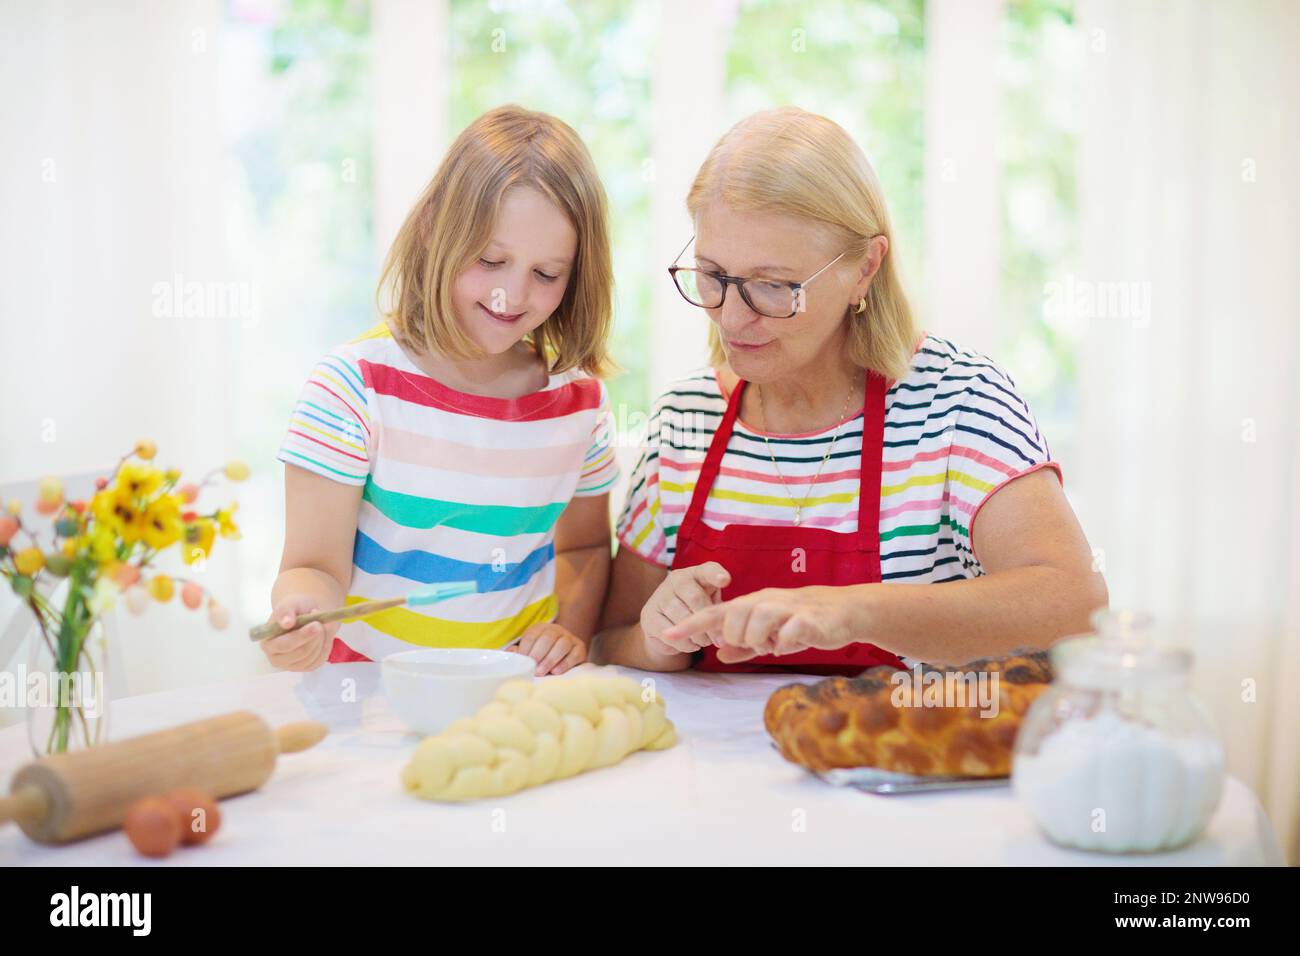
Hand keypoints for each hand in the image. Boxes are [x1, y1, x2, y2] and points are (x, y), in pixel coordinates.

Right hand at [260, 594, 337, 670]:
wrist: (305, 614)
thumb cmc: (294, 609)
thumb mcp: (290, 604)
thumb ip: (286, 611)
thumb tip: (286, 622)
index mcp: (268, 643)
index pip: (284, 645)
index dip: (301, 636)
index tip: (316, 625)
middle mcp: (277, 658)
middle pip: (301, 652)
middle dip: (315, 637)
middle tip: (321, 622)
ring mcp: (292, 665)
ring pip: (313, 656)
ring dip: (322, 639)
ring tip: (320, 624)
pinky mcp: (306, 667)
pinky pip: (320, 659)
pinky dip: (326, 645)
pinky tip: (322, 634)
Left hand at [510, 622, 586, 675]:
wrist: (564, 658)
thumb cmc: (541, 657)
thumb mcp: (529, 652)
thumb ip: (518, 653)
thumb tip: (511, 654)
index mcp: (540, 629)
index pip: (532, 635)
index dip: (526, 648)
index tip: (522, 661)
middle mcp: (556, 630)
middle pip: (548, 637)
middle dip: (539, 653)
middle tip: (533, 668)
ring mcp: (570, 638)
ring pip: (562, 644)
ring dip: (550, 659)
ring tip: (542, 672)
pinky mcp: (580, 649)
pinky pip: (574, 654)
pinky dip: (565, 663)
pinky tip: (556, 672)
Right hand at [639, 562, 731, 655]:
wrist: (667, 623)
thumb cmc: (698, 611)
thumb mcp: (712, 604)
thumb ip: (720, 611)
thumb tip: (726, 629)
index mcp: (697, 574)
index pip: (707, 570)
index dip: (716, 574)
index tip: (725, 580)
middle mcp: (676, 580)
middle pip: (695, 598)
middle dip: (708, 622)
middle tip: (719, 639)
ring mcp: (660, 597)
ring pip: (682, 618)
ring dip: (698, 636)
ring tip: (705, 642)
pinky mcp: (648, 616)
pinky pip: (670, 634)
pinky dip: (684, 644)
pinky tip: (691, 644)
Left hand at [661, 585, 859, 663]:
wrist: (841, 612)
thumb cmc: (801, 623)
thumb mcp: (769, 635)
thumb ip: (743, 645)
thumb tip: (719, 654)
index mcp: (751, 604)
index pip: (713, 613)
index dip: (689, 625)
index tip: (665, 635)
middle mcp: (763, 601)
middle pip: (733, 620)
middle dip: (740, 638)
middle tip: (761, 642)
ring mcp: (785, 608)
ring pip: (756, 624)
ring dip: (762, 640)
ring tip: (775, 643)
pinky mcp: (806, 619)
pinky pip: (786, 634)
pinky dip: (784, 644)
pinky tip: (791, 643)